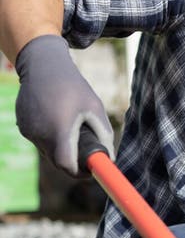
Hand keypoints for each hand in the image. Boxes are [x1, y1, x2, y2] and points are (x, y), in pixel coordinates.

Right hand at [15, 34, 113, 176]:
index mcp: (59, 130)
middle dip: (72, 159)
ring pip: (48, 150)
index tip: (90, 170)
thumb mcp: (94, 107)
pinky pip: (39, 139)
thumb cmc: (73, 86)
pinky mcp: (22, 125)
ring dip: (60, 145)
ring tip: (68, 122)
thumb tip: (109, 158)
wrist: (42, 64)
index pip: (67, 166)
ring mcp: (28, 130)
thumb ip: (103, 135)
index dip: (80, 172)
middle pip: (57, 161)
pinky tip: (53, 116)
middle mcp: (40, 134)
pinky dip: (49, 135)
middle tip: (85, 148)